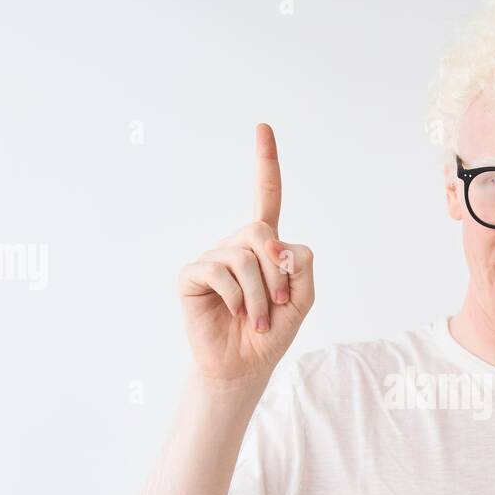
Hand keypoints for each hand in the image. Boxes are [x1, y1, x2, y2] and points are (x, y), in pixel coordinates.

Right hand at [177, 123, 314, 382]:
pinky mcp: (192, 275)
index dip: (265, 163)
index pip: (267, 197)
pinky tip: (236, 314)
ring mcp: (212, 258)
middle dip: (278, 273)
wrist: (244, 366)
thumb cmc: (270, 332)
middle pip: (262, 231)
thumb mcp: (302, 299)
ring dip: (261, 296)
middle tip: (278, 305)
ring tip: (257, 319)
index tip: (263, 128)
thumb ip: (302, 265)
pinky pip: (219, 271)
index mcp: (264, 246)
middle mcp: (236, 246)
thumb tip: (276, 244)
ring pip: (245, 256)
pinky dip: (238, 298)